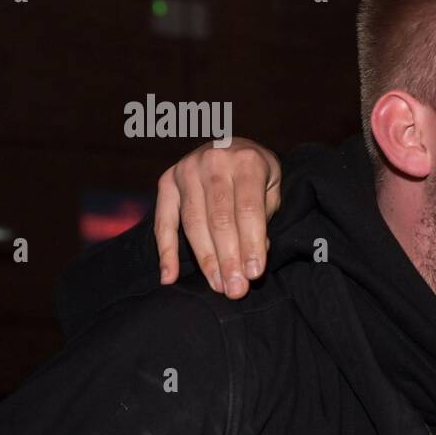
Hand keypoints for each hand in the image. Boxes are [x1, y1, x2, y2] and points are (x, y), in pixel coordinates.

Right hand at [154, 138, 281, 297]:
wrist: (232, 145)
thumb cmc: (257, 172)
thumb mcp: (272, 186)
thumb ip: (264, 218)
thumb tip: (254, 256)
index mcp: (246, 161)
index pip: (248, 210)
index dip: (251, 244)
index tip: (253, 274)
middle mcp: (213, 162)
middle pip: (219, 219)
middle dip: (228, 259)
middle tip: (235, 289)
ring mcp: (186, 170)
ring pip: (193, 223)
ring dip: (205, 259)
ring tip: (218, 285)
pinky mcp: (166, 181)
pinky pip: (163, 221)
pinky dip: (165, 251)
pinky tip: (169, 277)